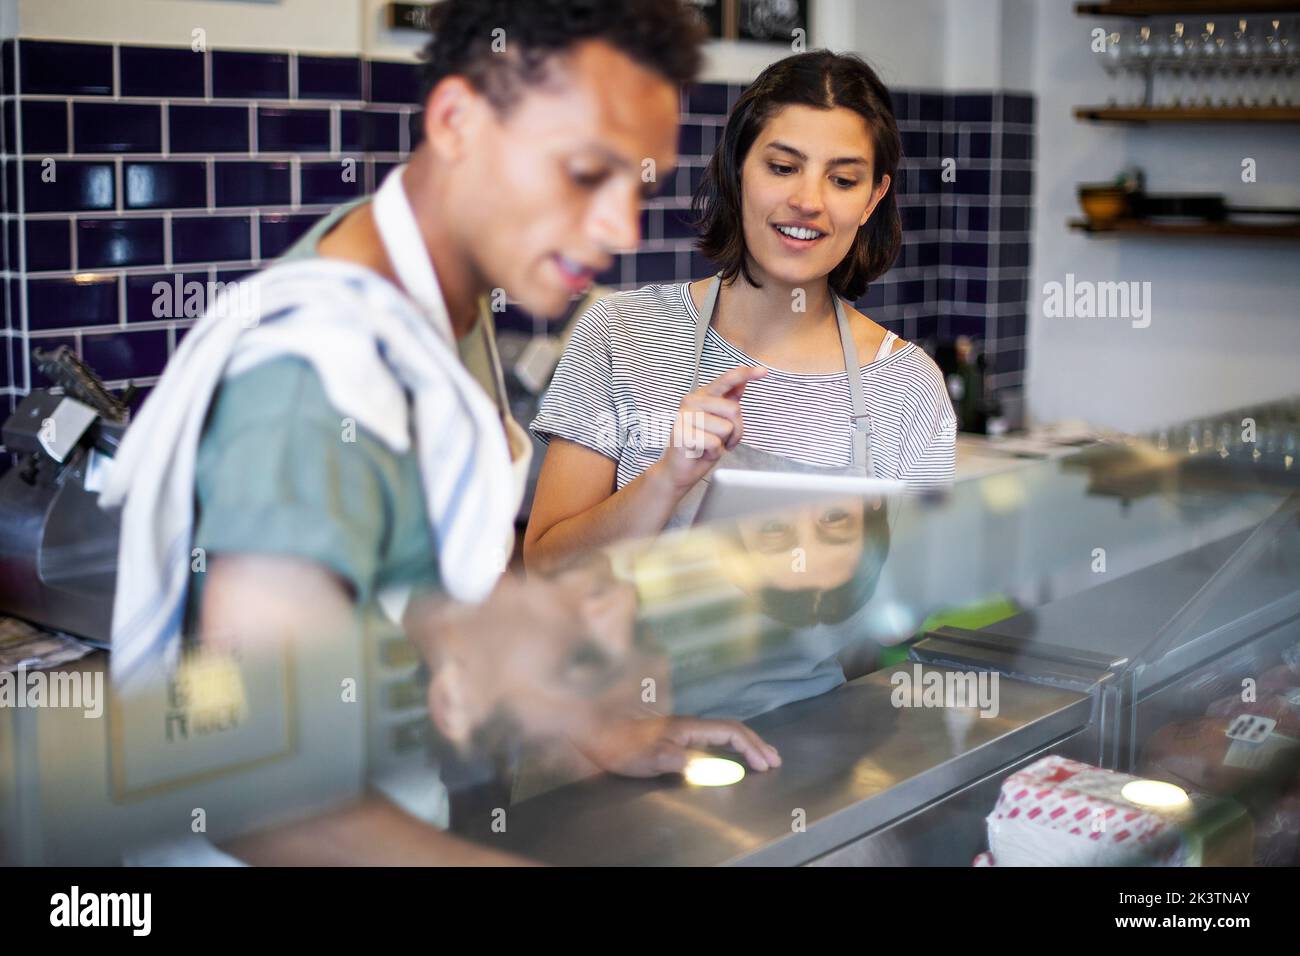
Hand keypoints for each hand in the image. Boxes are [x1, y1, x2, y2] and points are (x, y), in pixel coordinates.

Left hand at [573, 714, 780, 777]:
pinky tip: (727, 755)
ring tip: (760, 756)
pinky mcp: (671, 736)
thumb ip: (682, 761)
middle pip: (731, 729)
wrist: (594, 731)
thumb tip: (711, 769)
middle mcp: (688, 725)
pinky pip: (711, 738)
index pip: (731, 732)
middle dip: (755, 744)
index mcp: (689, 727)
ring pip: (722, 732)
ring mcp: (680, 729)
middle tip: (774, 759)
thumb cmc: (620, 744)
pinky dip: (728, 746)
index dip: (752, 747)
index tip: (767, 764)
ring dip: (744, 744)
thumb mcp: (651, 756)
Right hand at [656, 366, 766, 492]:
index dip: (745, 374)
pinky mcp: (683, 435)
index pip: (726, 380)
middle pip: (733, 409)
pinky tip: (701, 452)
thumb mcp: (719, 422)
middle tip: (722, 440)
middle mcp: (691, 402)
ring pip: (726, 428)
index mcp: (700, 396)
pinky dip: (714, 453)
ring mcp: (685, 417)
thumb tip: (742, 382)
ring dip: (724, 443)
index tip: (764, 371)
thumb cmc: (701, 445)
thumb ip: (728, 401)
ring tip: (709, 446)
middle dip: (736, 430)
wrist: (679, 470)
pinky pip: (715, 443)